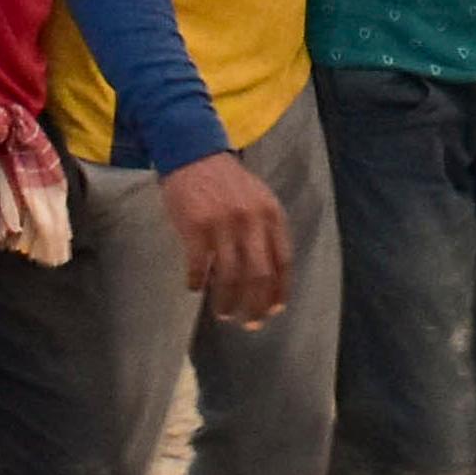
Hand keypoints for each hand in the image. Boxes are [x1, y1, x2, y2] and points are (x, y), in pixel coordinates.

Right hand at [161, 152, 294, 329]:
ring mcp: (223, 224)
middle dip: (256, 306)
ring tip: (223, 313)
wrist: (192, 152)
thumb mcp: (257, 199)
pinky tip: (195, 288)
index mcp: (271, 215)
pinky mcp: (195, 226)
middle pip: (259, 276)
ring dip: (226, 301)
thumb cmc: (225, 181)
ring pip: (230, 277)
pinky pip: (200, 266)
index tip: (273, 310)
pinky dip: (198, 283)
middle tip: (249, 323)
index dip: (279, 291)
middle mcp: (252, 220)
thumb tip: (268, 276)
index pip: (283, 263)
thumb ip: (265, 232)